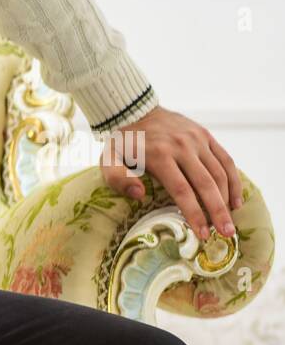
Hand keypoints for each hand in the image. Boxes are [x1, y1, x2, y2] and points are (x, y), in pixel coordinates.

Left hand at [99, 105, 242, 240]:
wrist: (134, 110)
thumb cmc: (122, 142)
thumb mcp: (109, 159)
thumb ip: (117, 178)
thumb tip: (139, 194)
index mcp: (160, 155)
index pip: (182, 190)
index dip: (194, 214)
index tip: (202, 234)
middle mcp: (182, 146)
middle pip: (206, 184)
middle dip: (218, 212)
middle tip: (226, 234)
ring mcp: (196, 139)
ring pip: (219, 173)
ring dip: (227, 199)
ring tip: (229, 223)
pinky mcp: (205, 134)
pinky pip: (225, 159)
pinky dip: (234, 180)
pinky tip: (236, 200)